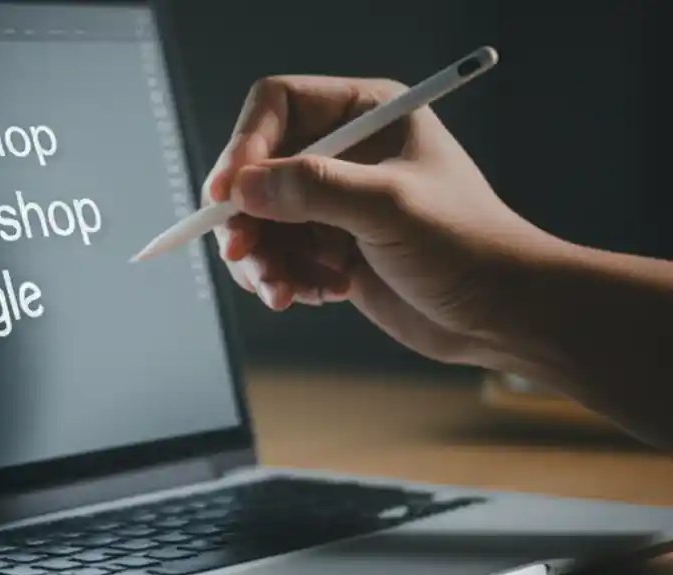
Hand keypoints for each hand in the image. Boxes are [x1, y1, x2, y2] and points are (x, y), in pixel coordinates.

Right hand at [203, 75, 554, 365]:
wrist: (501, 312)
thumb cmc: (466, 244)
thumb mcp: (389, 207)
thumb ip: (314, 188)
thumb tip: (242, 187)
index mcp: (365, 113)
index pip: (276, 106)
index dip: (245, 146)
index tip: (229, 195)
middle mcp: (344, 150)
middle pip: (255, 167)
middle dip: (245, 218)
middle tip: (243, 256)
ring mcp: (334, 201)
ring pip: (259, 220)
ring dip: (263, 260)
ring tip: (286, 293)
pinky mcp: (330, 248)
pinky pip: (278, 257)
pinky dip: (286, 280)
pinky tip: (324, 295)